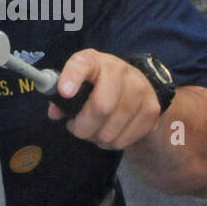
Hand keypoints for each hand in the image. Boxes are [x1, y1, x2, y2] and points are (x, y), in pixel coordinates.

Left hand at [48, 49, 162, 150]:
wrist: (136, 83)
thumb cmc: (98, 83)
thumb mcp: (78, 81)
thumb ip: (62, 96)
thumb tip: (55, 113)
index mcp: (95, 61)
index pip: (83, 65)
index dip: (72, 78)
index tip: (64, 92)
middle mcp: (120, 71)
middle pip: (100, 108)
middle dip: (83, 128)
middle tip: (77, 128)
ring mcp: (140, 90)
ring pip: (111, 131)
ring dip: (96, 138)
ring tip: (95, 129)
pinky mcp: (152, 110)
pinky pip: (123, 141)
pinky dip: (111, 144)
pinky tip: (110, 132)